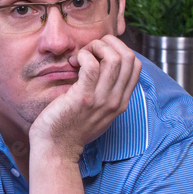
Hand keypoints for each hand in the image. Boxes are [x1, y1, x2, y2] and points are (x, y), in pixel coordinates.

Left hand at [29, 35, 140, 156]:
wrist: (56, 149)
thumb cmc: (70, 128)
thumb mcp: (98, 112)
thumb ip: (105, 94)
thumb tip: (102, 66)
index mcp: (120, 102)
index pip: (136, 65)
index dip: (119, 50)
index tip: (100, 53)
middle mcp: (115, 100)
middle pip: (129, 57)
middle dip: (109, 44)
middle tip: (90, 50)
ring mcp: (101, 100)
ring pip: (114, 58)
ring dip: (95, 48)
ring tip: (81, 56)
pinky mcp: (83, 98)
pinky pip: (91, 65)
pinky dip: (83, 56)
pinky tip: (73, 62)